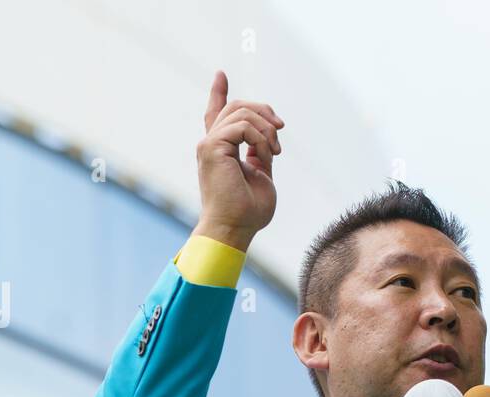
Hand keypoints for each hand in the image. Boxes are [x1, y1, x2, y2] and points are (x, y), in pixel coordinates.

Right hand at [194, 70, 283, 251]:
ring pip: (241, 113)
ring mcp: (209, 145)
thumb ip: (261, 152)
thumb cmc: (249, 211)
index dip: (218, 93)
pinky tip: (267, 154)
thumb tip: (269, 134)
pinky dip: (260, 137)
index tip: (220, 74)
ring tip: (275, 152)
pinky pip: (241, 126)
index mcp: (221, 150)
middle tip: (280, 129)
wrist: (235, 228)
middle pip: (237, 108)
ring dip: (266, 129)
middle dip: (264, 111)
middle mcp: (211, 144)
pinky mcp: (212, 148)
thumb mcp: (262, 174)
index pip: (217, 115)